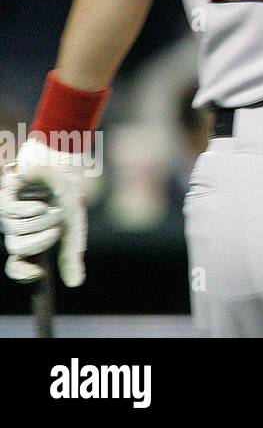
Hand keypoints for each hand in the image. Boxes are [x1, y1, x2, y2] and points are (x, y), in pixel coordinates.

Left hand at [0, 139, 88, 285]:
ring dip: (39, 220)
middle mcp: (18, 227)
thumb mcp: (74, 224)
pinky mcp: (4, 197)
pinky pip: (11, 212)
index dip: (22, 273)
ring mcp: (9, 212)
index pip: (18, 264)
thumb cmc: (67, 190)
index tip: (38, 274)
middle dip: (40, 241)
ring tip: (50, 206)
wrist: (63, 160)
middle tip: (56, 229)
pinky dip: (29, 207)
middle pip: (17, 250)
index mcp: (32, 236)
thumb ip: (71, 254)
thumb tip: (75, 284)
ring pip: (15, 231)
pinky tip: (39, 197)